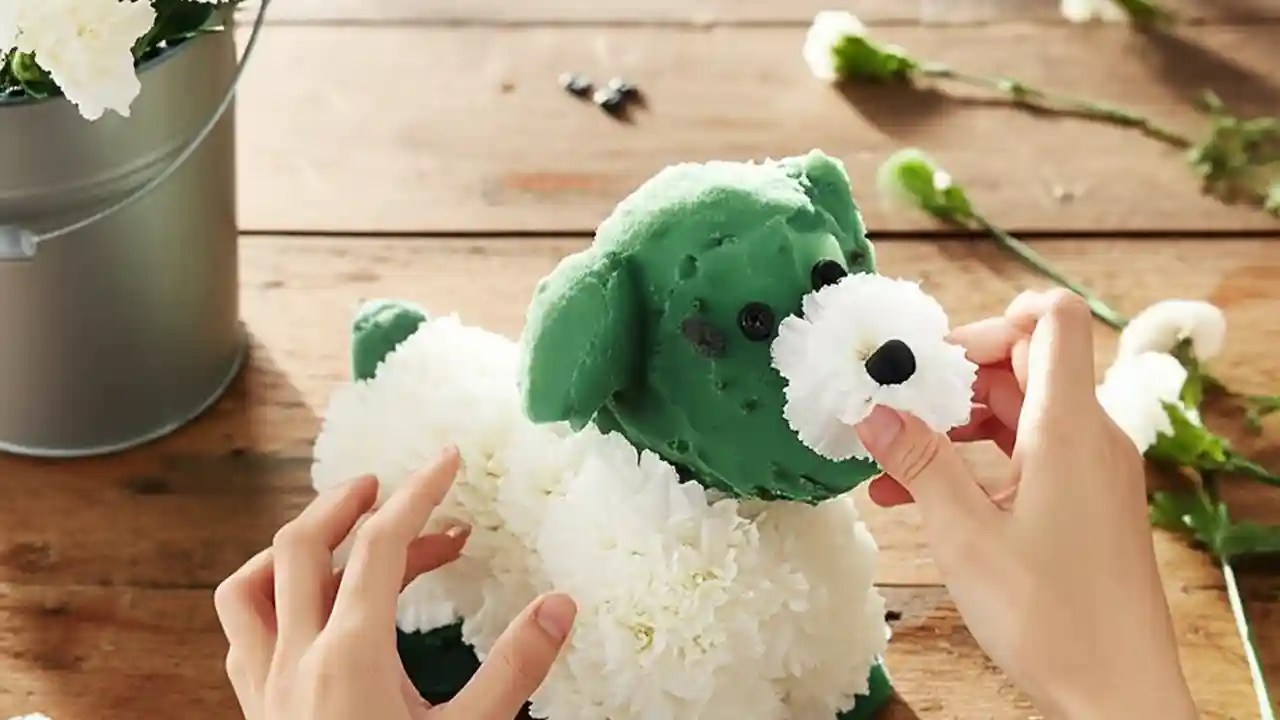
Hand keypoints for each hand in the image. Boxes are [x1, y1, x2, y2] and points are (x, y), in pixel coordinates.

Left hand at [214, 448, 577, 719]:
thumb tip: (561, 605)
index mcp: (350, 653)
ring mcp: (263, 686)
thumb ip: (514, 669)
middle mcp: (294, 657)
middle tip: (393, 489)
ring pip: (250, 587)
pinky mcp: (255, 713)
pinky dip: (269, 601)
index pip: (382, 543)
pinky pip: (241, 636)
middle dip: (348, 502)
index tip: (450, 460)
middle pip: (302, 545)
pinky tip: (309, 613)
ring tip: (341, 538)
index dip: (419, 491)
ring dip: (293, 548)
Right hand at [854, 290, 1196, 719]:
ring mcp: (1089, 470)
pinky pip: (1027, 455)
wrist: (1118, 695)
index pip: (1051, 319)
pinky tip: (916, 494)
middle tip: (895, 405)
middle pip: (1024, 364)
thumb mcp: (965, 535)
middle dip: (953, 377)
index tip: (931, 354)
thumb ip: (920, 462)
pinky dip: (975, 461)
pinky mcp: (1084, 501)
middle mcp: (1088, 436)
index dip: (993, 317)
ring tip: (892, 460)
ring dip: (954, 424)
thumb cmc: (1051, 619)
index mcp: (1068, 428)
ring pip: (1018, 412)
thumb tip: (873, 409)